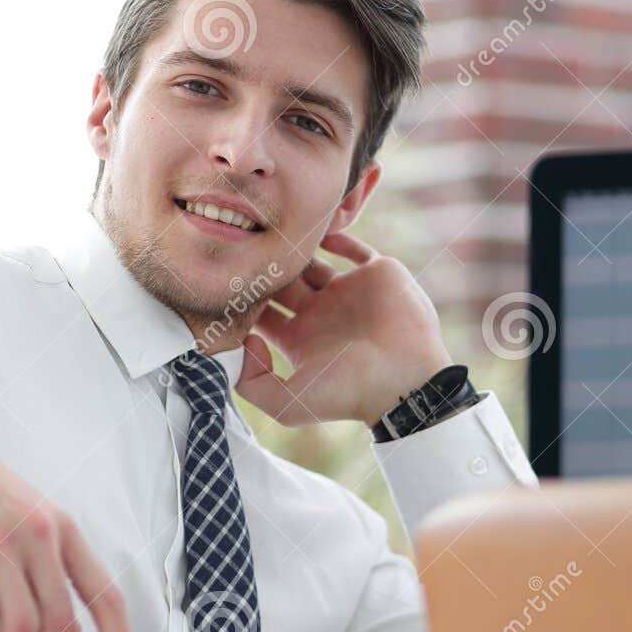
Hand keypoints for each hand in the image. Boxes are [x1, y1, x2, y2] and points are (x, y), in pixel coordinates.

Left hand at [236, 231, 452, 426]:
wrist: (405, 380)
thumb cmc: (350, 394)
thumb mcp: (288, 404)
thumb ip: (251, 383)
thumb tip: (243, 340)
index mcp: (300, 340)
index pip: (263, 311)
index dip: (244, 299)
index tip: (226, 284)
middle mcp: (322, 314)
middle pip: (283, 282)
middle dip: (265, 268)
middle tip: (244, 248)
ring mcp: (348, 292)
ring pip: (313, 260)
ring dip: (295, 247)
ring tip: (274, 230)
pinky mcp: (376, 274)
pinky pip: (353, 246)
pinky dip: (336, 235)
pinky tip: (315, 226)